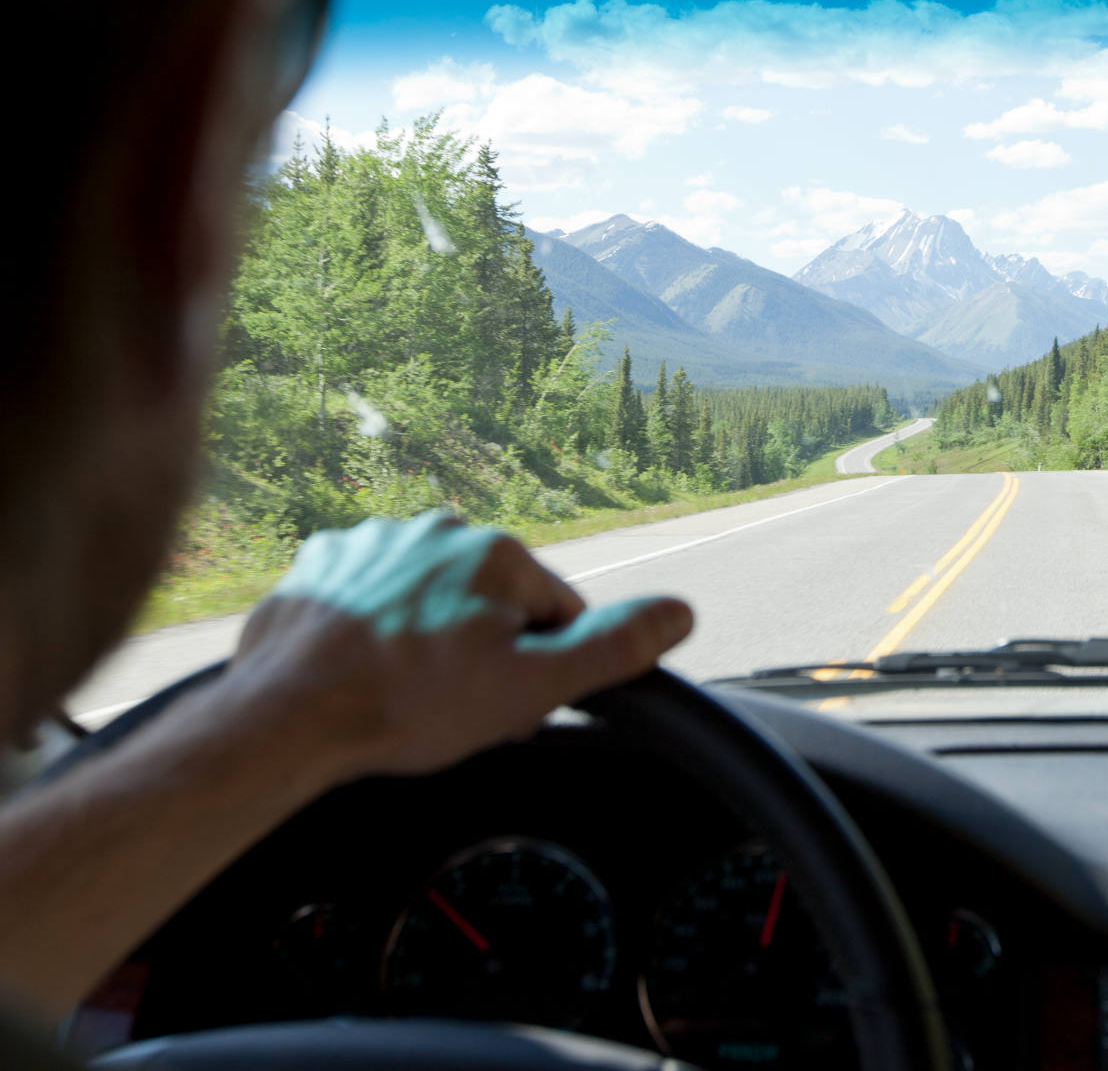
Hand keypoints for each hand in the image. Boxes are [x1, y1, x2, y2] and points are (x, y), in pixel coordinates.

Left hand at [217, 511, 690, 787]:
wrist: (288, 715)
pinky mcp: (321, 564)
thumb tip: (681, 611)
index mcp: (498, 552)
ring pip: (429, 594)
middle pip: (490, 600)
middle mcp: (438, 528)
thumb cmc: (410, 705)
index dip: (541, 664)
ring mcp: (373, 541)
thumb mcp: (533, 688)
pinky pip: (370, 593)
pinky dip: (372, 626)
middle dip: (483, 647)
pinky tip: (362, 667)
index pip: (554, 612)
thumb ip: (613, 646)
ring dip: (427, 634)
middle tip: (455, 705)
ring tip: (403, 691)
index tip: (508, 701)